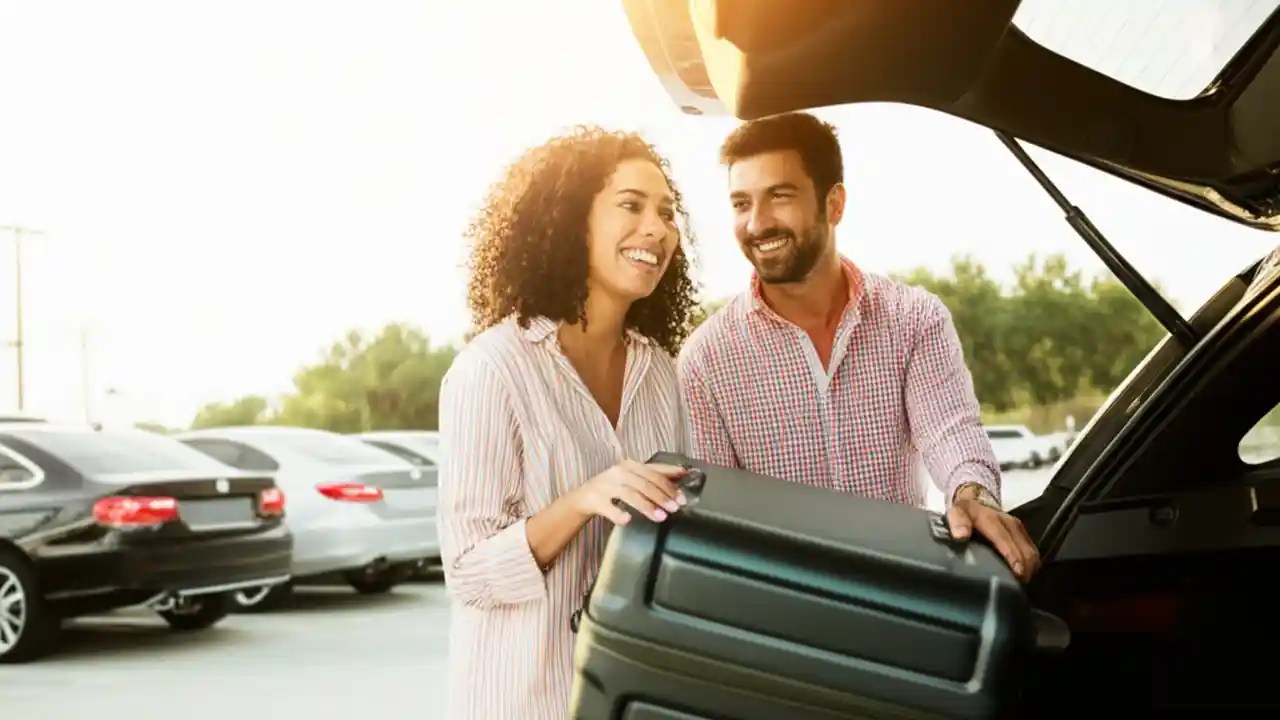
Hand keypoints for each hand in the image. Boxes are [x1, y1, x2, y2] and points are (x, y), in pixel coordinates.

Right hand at [571, 460, 688, 524]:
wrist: (583, 497)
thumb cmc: (614, 487)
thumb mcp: (633, 478)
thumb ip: (655, 475)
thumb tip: (683, 473)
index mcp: (630, 465)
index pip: (654, 472)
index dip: (670, 484)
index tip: (682, 496)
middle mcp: (618, 473)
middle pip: (644, 483)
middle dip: (661, 496)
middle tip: (675, 509)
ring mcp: (606, 486)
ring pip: (629, 494)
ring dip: (647, 506)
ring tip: (661, 517)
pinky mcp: (595, 500)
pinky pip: (608, 507)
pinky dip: (618, 513)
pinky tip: (627, 520)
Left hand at [948, 489, 1040, 582]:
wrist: (976, 503)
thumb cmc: (965, 514)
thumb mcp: (956, 514)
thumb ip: (958, 523)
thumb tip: (961, 536)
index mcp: (990, 519)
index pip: (1004, 539)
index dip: (1012, 556)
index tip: (1017, 572)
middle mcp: (1008, 522)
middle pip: (1022, 547)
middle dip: (1024, 567)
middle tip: (1019, 585)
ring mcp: (1018, 528)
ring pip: (1030, 550)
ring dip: (1029, 567)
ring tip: (1022, 582)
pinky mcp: (1023, 533)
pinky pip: (1032, 550)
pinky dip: (1031, 564)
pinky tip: (1024, 574)